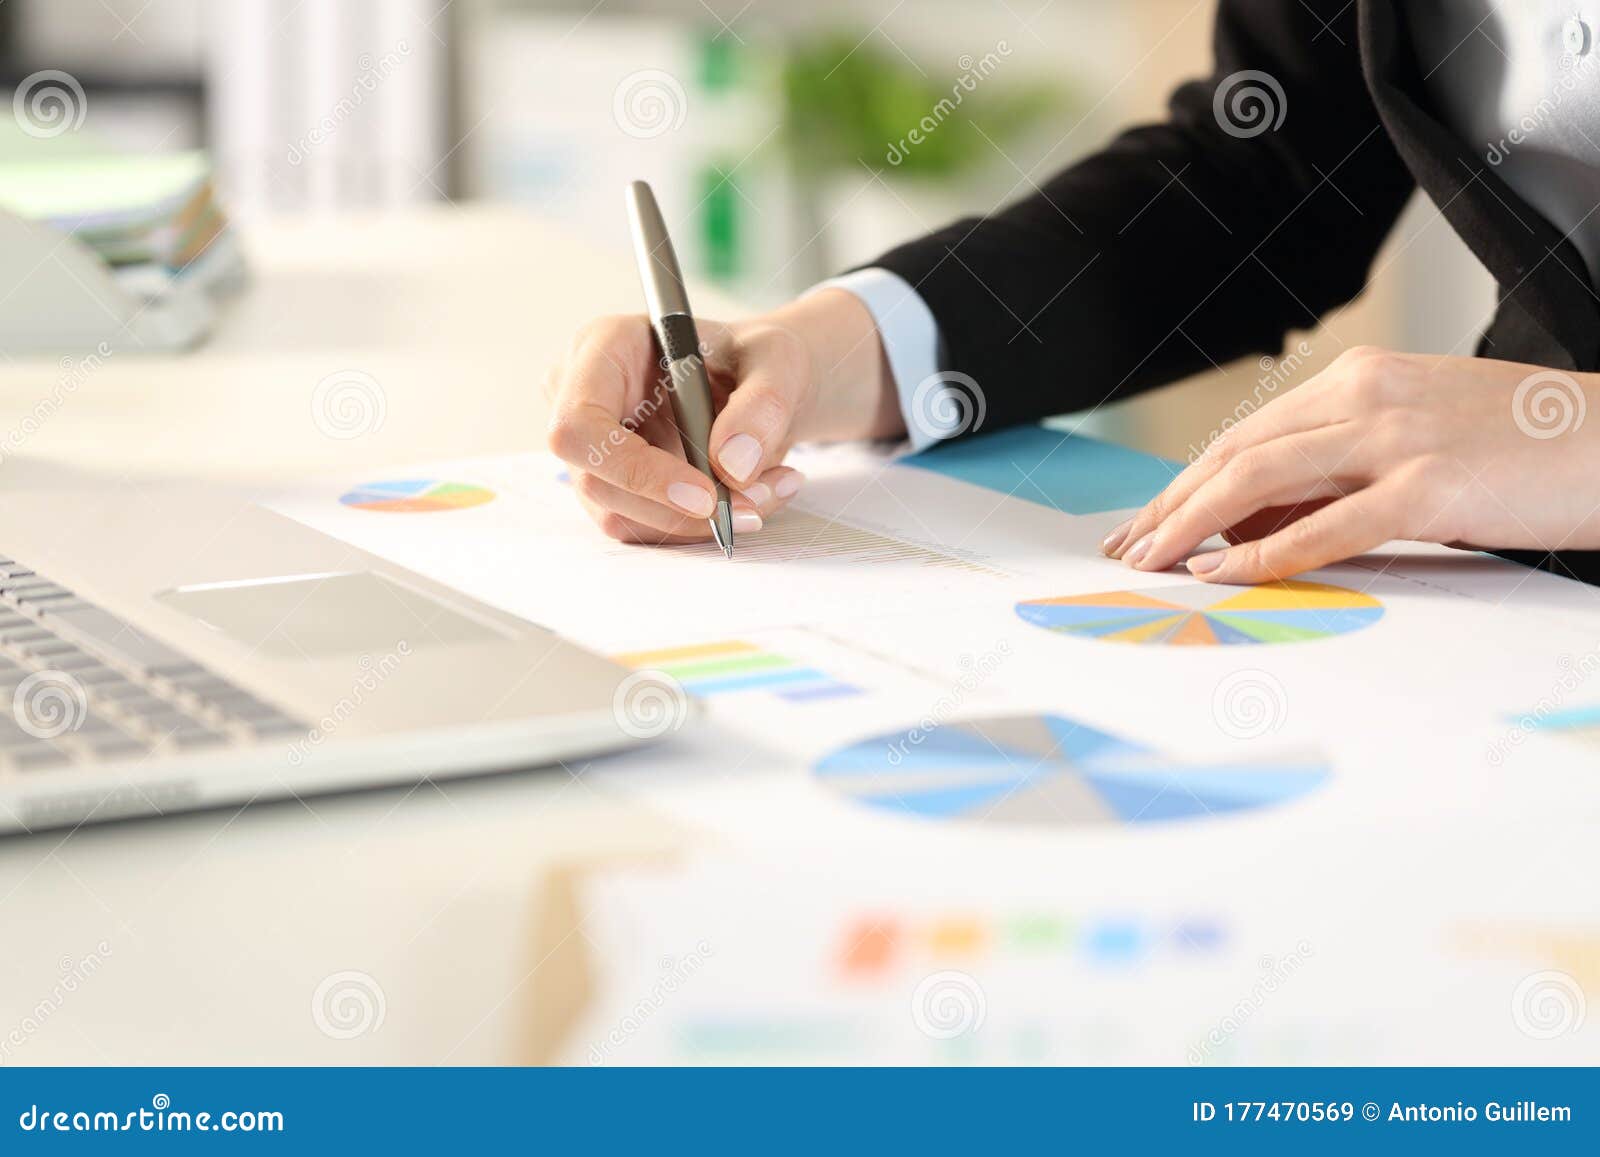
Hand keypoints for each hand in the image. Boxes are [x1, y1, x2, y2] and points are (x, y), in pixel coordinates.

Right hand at [546, 290, 899, 543]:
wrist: (757, 384)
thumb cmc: (755, 357)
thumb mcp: (776, 361)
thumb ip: (762, 404)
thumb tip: (733, 466)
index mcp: (603, 348)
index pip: (580, 423)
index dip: (634, 468)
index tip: (705, 495)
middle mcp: (580, 398)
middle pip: (596, 480)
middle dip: (679, 509)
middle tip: (754, 505)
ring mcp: (591, 449)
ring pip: (622, 514)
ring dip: (697, 523)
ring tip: (767, 491)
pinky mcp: (613, 486)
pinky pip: (645, 526)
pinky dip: (698, 526)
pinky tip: (749, 497)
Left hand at [1102, 347, 1599, 581]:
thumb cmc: (1521, 446)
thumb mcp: (1415, 435)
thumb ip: (1337, 466)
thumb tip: (1254, 517)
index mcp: (1360, 378)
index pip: (1246, 434)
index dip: (1184, 481)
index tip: (1145, 519)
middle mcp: (1367, 396)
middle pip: (1237, 453)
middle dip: (1170, 504)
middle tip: (1127, 548)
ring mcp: (1397, 439)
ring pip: (1261, 478)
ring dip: (1193, 524)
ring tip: (1153, 562)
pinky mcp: (1430, 489)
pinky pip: (1325, 525)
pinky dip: (1264, 551)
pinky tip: (1221, 571)